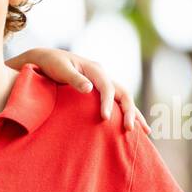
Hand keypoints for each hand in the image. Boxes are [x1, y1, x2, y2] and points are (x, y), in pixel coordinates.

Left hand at [6, 48, 149, 132]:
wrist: (45, 59)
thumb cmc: (50, 64)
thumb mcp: (60, 69)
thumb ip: (74, 78)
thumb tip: (89, 88)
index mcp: (94, 69)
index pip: (107, 87)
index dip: (108, 103)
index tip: (105, 119)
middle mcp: (103, 75)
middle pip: (123, 93)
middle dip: (129, 111)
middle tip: (130, 130)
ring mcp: (103, 83)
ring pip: (124, 99)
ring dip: (134, 114)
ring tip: (146, 132)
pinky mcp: (99, 91)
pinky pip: (117, 103)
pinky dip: (125, 114)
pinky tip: (132, 126)